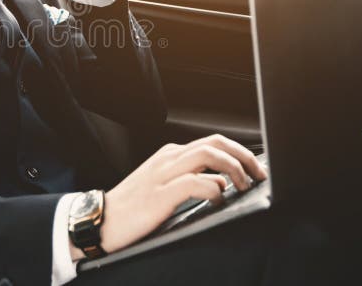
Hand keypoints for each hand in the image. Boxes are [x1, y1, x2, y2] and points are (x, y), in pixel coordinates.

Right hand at [70, 134, 267, 260]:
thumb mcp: (163, 186)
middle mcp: (168, 158)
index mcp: (170, 154)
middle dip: (244, 156)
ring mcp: (163, 173)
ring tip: (243, 186)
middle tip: (259, 174)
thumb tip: (222, 182)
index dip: (239, 152)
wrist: (102, 219)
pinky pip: (196, 182)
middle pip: (215, 142)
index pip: (212, 142)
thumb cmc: (132, 207)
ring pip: (208, 155)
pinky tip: (218, 201)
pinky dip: (214, 189)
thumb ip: (190, 179)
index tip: (256, 168)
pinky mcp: (160, 193)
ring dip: (234, 168)